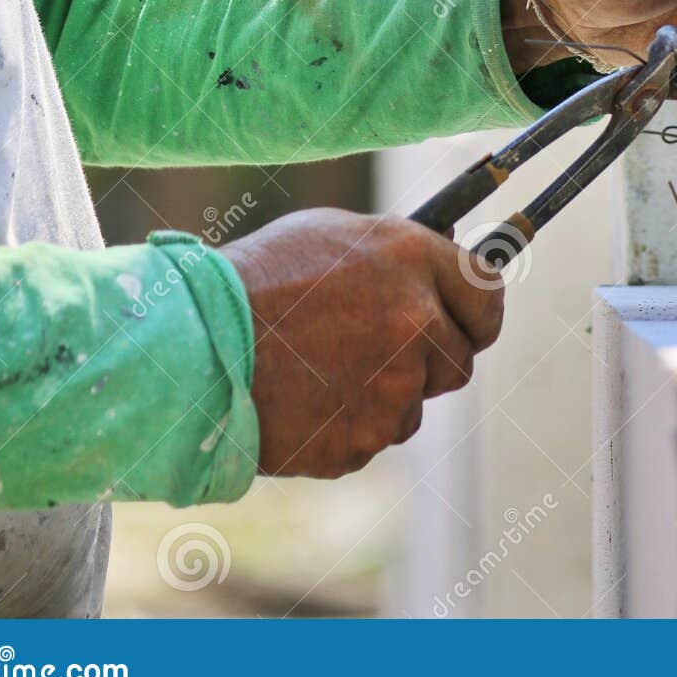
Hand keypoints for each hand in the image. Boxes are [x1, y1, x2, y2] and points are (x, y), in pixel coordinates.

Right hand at [221, 209, 501, 477]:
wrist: (190, 347)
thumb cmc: (253, 281)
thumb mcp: (332, 236)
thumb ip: (397, 260)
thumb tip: (435, 279)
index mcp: (412, 260)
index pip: (486, 293)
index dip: (477, 314)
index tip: (467, 324)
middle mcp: (417, 323)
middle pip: (458, 361)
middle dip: (427, 361)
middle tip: (374, 352)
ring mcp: (393, 389)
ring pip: (410, 407)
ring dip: (380, 396)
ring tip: (316, 371)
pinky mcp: (362, 441)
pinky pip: (368, 439)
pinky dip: (342, 427)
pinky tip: (300, 400)